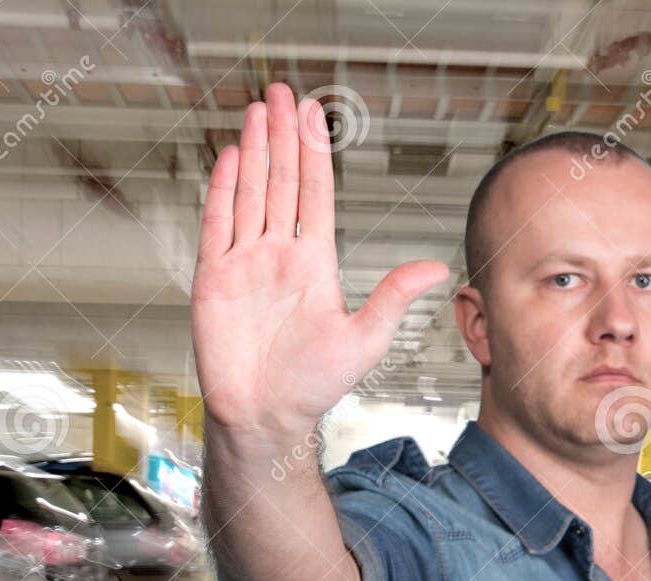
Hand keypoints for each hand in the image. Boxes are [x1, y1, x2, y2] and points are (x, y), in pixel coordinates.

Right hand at [192, 82, 449, 438]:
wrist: (265, 416)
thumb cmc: (314, 386)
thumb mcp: (365, 339)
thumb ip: (393, 296)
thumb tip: (438, 267)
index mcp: (315, 264)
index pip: (316, 195)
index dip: (314, 153)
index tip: (314, 115)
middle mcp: (279, 255)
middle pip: (281, 182)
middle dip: (282, 137)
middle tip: (283, 94)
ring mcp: (245, 263)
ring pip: (250, 193)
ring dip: (253, 152)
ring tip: (258, 111)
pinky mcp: (213, 278)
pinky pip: (217, 224)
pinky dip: (222, 190)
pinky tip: (229, 159)